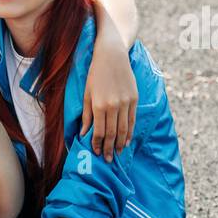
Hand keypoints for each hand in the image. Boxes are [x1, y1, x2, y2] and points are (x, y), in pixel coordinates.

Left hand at [82, 45, 136, 160]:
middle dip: (110, 148)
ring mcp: (126, 102)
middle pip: (113, 133)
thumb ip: (86, 115)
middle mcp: (114, 106)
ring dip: (121, 143)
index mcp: (99, 105)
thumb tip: (83, 134)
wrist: (112, 56)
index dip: (98, 144)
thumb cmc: (95, 75)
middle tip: (109, 160)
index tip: (97, 153)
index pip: (100, 132)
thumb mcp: (86, 94)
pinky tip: (127, 140)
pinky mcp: (134, 99)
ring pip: (125, 129)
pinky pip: (132, 120)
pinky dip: (130, 132)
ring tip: (118, 153)